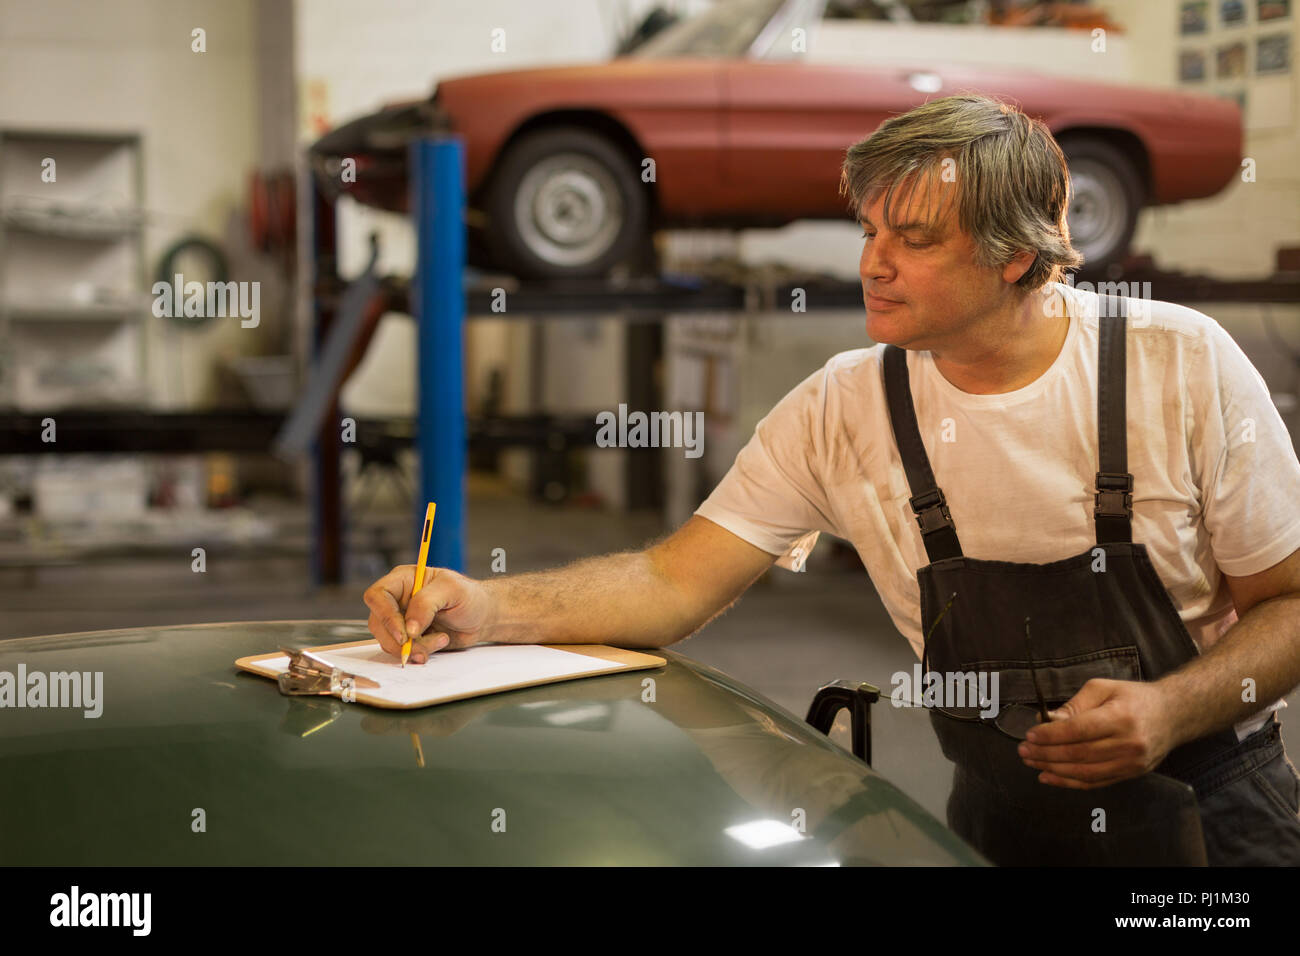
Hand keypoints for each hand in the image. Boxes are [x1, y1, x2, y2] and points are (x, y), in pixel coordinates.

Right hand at [362, 565, 494, 662]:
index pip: (377, 596)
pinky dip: (419, 653)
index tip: (405, 634)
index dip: (385, 616)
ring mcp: (401, 621)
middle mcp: (397, 600)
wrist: (482, 618)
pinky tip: (439, 644)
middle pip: (378, 623)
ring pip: (389, 641)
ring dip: (414, 647)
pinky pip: (402, 651)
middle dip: (400, 639)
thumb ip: (427, 604)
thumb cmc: (469, 596)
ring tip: (441, 639)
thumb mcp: (452, 590)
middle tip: (422, 643)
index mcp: (403, 580)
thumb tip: (409, 628)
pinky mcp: (409, 638)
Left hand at [1015, 678, 1178, 788]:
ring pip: (1085, 772)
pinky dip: (1069, 782)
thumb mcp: (1103, 688)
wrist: (1173, 715)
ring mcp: (1132, 763)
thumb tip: (1047, 720)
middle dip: (1046, 754)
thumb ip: (1074, 705)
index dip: (1051, 735)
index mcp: (1121, 717)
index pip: (1079, 730)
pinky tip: (1049, 776)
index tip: (1030, 735)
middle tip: (1023, 751)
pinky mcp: (1131, 774)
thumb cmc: (1134, 698)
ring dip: (1054, 769)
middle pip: (1079, 754)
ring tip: (1032, 762)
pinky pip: (1096, 782)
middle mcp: (1129, 744)